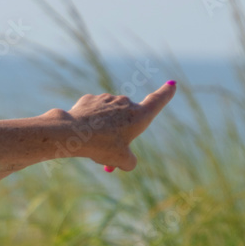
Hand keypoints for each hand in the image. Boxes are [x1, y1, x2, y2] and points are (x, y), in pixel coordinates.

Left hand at [62, 80, 176, 171]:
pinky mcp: (90, 99)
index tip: (172, 84)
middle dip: (120, 131)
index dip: (165, 93)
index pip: (157, 101)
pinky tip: (83, 129)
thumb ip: (129, 161)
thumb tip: (127, 161)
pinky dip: (90, 120)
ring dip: (104, 127)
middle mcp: (125, 103)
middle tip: (108, 149)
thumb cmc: (101, 146)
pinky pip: (93, 112)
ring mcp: (106, 98)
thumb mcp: (121, 160)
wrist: (72, 133)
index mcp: (139, 115)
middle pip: (127, 117)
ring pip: (108, 116)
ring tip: (93, 140)